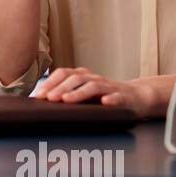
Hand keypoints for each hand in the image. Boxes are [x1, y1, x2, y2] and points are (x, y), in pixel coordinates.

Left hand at [33, 67, 166, 118]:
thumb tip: (42, 103)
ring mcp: (109, 86)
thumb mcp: (84, 94)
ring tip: (67, 100)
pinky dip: (111, 99)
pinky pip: (118, 96)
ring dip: (79, 93)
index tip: (39, 95)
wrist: (136, 97)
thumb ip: (67, 95)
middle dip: (60, 88)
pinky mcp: (124, 96)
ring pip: (93, 86)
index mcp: (83, 76)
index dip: (50, 83)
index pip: (64, 74)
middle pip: (75, 78)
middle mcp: (94, 78)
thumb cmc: (105, 97)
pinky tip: (105, 102)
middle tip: (49, 99)